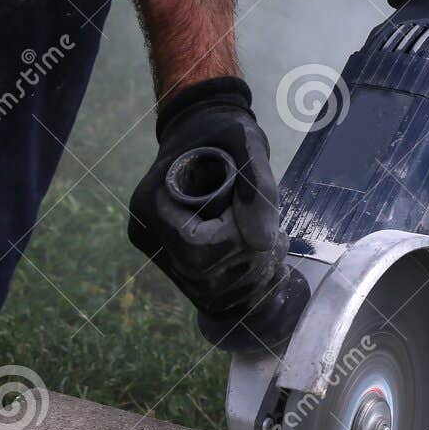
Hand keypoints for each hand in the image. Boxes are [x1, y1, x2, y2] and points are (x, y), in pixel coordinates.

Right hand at [128, 77, 286, 323]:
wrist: (205, 134)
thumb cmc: (222, 132)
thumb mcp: (244, 141)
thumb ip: (257, 189)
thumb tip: (263, 243)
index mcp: (152, 206)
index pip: (196, 250)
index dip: (237, 243)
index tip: (262, 220)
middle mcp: (151, 239)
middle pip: (205, 277)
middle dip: (251, 262)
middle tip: (278, 236)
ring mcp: (164, 259)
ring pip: (213, 295)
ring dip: (255, 278)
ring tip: (275, 244)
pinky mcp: (183, 270)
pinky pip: (217, 297)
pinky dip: (250, 287)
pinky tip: (269, 262)